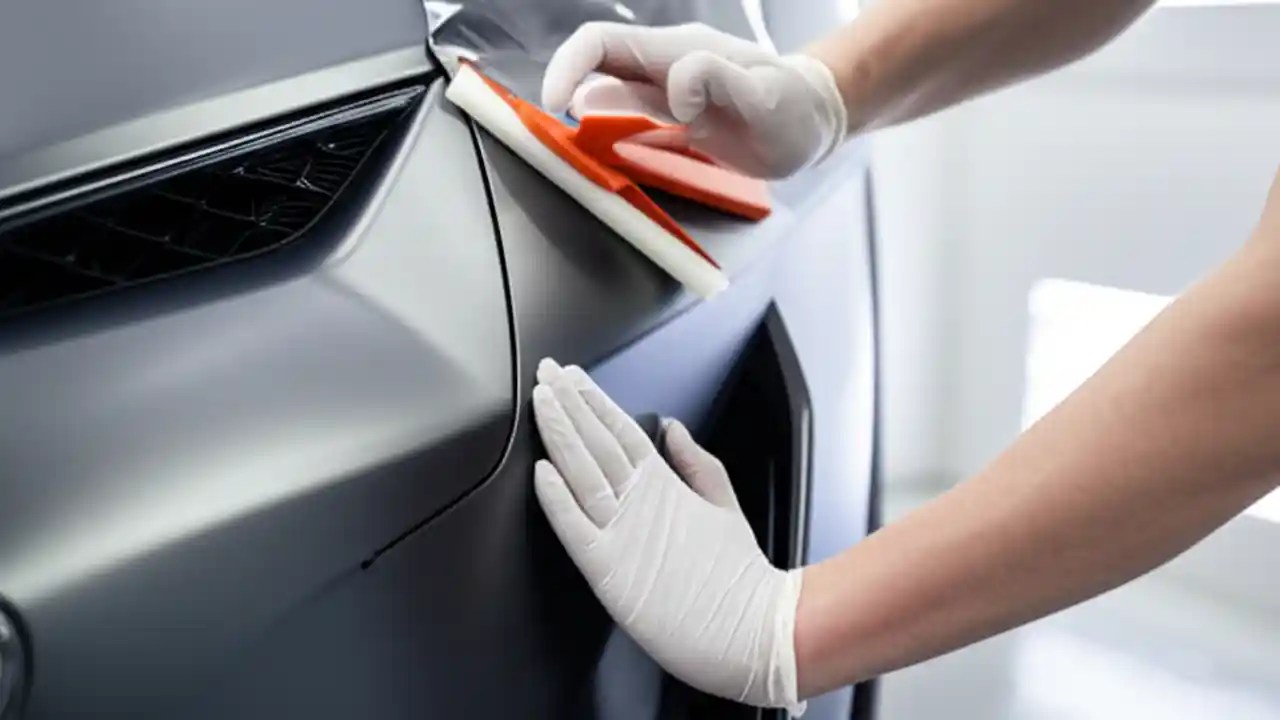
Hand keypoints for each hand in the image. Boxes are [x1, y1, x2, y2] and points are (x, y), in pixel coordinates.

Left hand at [531, 359, 804, 713]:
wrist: (752, 630)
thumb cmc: (738, 579)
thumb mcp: (723, 506)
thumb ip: (695, 463)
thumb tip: (674, 427)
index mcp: (665, 485)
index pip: (621, 429)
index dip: (592, 399)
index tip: (569, 375)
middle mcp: (641, 502)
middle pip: (597, 440)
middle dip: (567, 402)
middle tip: (544, 370)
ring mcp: (624, 533)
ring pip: (582, 472)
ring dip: (559, 433)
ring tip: (540, 401)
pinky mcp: (610, 570)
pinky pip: (575, 527)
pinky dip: (557, 498)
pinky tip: (541, 471)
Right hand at [542, 22, 846, 178]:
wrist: (812, 122)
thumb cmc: (794, 109)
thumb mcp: (765, 96)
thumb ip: (720, 82)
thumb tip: (677, 86)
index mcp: (679, 52)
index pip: (604, 42)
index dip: (570, 66)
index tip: (556, 104)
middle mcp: (664, 68)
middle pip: (596, 65)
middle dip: (565, 90)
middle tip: (553, 131)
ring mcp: (666, 94)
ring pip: (607, 95)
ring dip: (584, 117)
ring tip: (573, 148)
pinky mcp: (672, 120)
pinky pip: (627, 121)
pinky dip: (608, 135)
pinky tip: (601, 153)